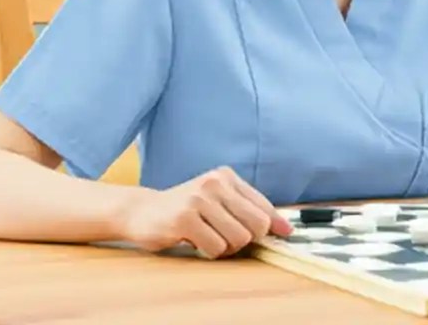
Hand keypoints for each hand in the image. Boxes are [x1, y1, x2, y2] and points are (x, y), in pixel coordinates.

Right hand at [122, 166, 292, 257]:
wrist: (141, 211)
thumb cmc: (185, 210)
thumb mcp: (218, 202)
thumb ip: (249, 211)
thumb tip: (286, 229)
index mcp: (226, 176)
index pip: (264, 207)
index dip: (274, 227)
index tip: (282, 236)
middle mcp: (215, 183)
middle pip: (257, 225)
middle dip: (245, 240)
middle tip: (224, 238)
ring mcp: (199, 199)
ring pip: (238, 239)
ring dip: (224, 248)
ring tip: (207, 237)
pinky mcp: (184, 218)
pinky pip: (215, 248)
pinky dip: (208, 252)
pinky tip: (194, 240)